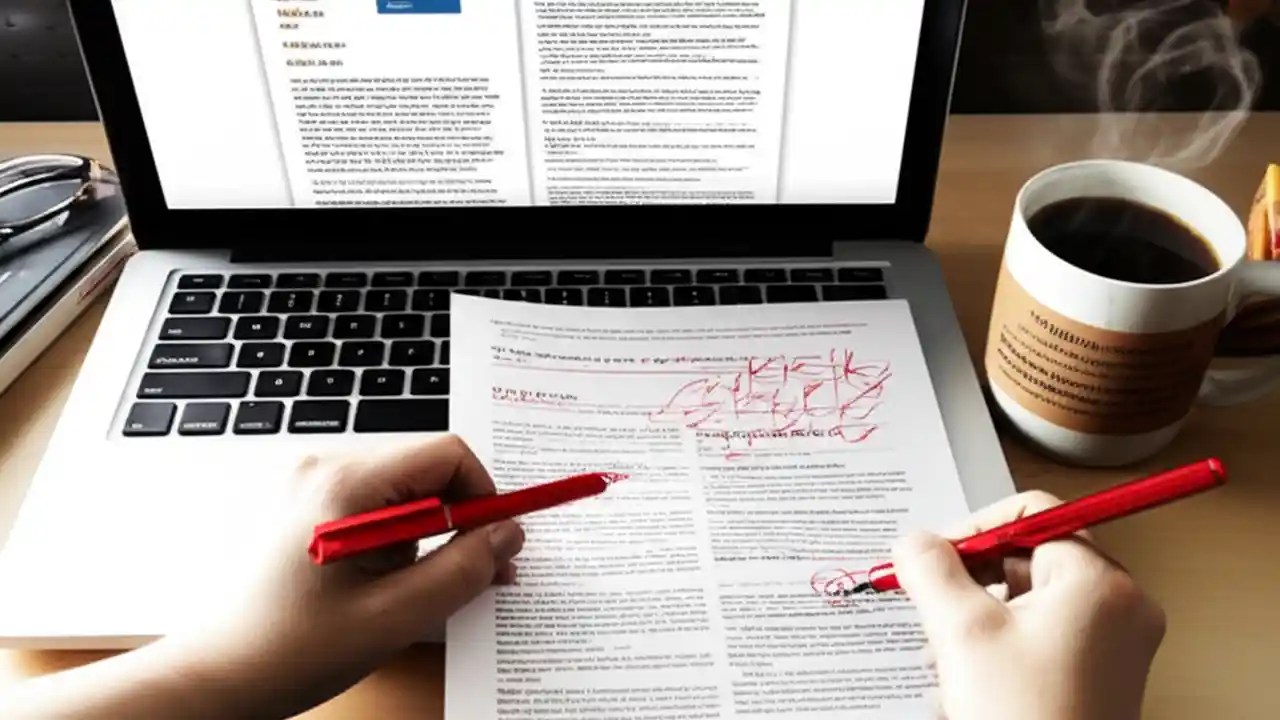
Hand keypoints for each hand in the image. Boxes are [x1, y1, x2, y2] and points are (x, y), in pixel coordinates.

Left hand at [165, 435, 524, 717]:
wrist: (221, 674)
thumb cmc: (293, 650)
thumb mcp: (395, 616)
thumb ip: (462, 570)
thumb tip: (509, 534)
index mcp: (344, 484)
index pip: (446, 454)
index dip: (484, 495)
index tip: (496, 544)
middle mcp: (327, 467)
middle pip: (429, 469)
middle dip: (461, 519)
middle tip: (475, 574)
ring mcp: (316, 484)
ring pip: (408, 490)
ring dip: (430, 535)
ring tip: (415, 589)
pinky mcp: (313, 504)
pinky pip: (380, 505)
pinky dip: (402, 538)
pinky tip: (391, 583)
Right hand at [892, 491, 1165, 719]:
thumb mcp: (961, 630)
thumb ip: (930, 569)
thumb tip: (914, 541)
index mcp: (1101, 583)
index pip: (1033, 514)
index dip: (975, 528)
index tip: (935, 554)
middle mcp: (1121, 607)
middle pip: (1030, 556)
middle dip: (972, 581)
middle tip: (933, 603)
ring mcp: (1114, 643)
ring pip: (1030, 599)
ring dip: (979, 615)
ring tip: (947, 651)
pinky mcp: (1099, 673)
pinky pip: (1043, 634)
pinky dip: (1000, 643)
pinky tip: (967, 676)